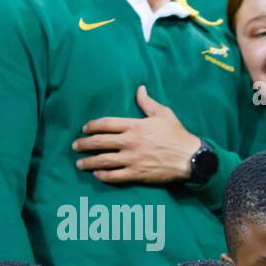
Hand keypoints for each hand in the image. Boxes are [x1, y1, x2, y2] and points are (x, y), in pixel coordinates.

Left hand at [72, 86, 200, 183]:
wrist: (190, 158)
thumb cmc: (177, 134)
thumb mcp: (163, 113)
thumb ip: (147, 102)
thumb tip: (140, 89)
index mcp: (134, 126)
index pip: (106, 124)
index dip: (92, 126)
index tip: (85, 129)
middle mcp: (130, 142)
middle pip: (99, 142)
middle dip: (84, 144)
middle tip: (75, 146)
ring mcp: (132, 159)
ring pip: (103, 161)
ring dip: (89, 162)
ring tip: (80, 163)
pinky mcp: (137, 174)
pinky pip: (115, 176)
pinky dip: (103, 176)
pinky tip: (97, 174)